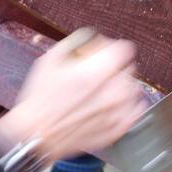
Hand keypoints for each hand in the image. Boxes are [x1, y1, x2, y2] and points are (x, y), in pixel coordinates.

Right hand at [0, 35, 146, 162]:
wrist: (35, 134)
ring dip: (121, 86)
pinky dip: (126, 105)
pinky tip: (110, 105)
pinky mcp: (118, 129)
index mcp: (97, 72)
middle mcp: (112, 91)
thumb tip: (91, 36)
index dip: (112, 47)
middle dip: (114, 67)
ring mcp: (117, 112)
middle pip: (129, 68)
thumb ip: (75, 41)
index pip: (126, 49)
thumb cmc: (40, 99)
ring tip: (101, 91)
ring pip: (133, 89)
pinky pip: (135, 110)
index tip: (103, 53)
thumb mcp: (50, 59)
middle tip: (96, 73)